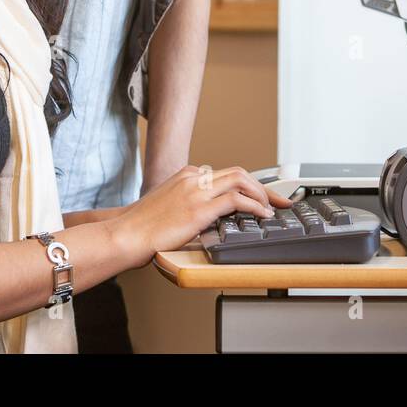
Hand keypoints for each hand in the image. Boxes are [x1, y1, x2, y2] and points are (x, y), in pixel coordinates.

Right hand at [110, 165, 292, 265]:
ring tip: (273, 209)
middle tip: (280, 201)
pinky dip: (255, 207)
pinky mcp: (199, 208)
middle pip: (240, 173)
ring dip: (263, 195)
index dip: (250, 185)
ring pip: (242, 181)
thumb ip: (191, 205)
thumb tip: (213, 218)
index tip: (262, 196)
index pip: (228, 174)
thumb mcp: (170, 206)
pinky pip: (236, 201)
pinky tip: (262, 216)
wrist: (126, 233)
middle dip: (264, 187)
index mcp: (188, 175)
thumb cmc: (143, 226)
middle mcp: (194, 178)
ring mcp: (197, 191)